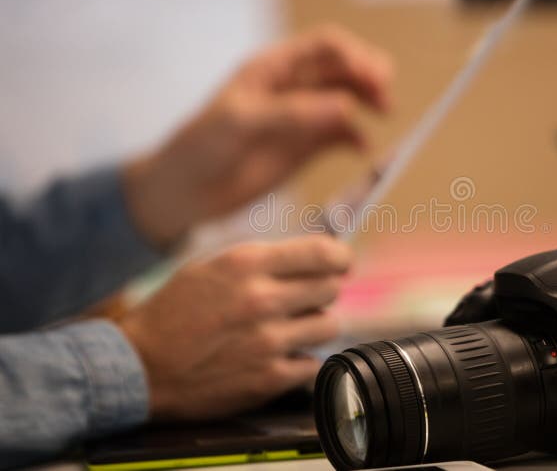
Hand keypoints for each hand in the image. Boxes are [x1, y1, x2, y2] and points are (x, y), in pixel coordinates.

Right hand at [117, 235, 350, 419]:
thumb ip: (262, 260)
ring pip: (329, 325)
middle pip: (331, 288)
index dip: (340, 258)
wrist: (139, 367)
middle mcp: (261, 299)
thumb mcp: (212, 267)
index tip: (341, 263)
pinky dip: (300, 360)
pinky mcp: (269, 378)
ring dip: (314, 326)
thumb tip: (315, 255)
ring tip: (288, 329)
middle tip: (303, 300)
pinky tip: (277, 356)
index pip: (323, 252)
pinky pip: (313, 362)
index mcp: (246, 264)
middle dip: (321, 292)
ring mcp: (267, 341)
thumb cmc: (173, 313)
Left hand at [123, 24, 392, 247]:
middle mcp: (293, 88)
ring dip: (368, 103)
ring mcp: (302, 118)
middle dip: (368, 77)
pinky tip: (365, 148)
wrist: (184, 192)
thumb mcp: (241, 123)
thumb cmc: (201, 147)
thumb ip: (293, 113)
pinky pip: (341, 135)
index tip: (374, 76)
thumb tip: (346, 105)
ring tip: (384, 115)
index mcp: (273, 68)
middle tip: (386, 97)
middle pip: (342, 70)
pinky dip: (358, 138)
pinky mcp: (305, 147)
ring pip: (347, 100)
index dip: (353, 55)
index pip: (324, 47)